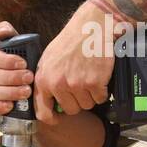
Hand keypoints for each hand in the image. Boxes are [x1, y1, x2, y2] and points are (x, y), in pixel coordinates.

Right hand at [0, 21, 33, 118]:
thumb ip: (8, 35)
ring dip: (8, 92)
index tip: (22, 63)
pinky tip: (9, 105)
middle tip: (28, 78)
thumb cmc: (14, 64)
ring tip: (25, 91)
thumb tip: (2, 30)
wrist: (18, 84)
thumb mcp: (13, 46)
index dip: (6, 60)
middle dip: (11, 77)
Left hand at [34, 2, 120, 125]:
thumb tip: (48, 102)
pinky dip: (103, 91)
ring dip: (91, 95)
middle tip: (81, 86)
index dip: (52, 118)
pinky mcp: (94, 83)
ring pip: (87, 105)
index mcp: (43, 79)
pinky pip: (100, 98)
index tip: (58, 119)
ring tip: (90, 77)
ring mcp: (77, 85)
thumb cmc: (70, 41)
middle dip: (78, 101)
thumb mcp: (49, 59)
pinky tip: (99, 76)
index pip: (43, 112)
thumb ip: (46, 81)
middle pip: (71, 110)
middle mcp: (58, 84)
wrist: (91, 28)